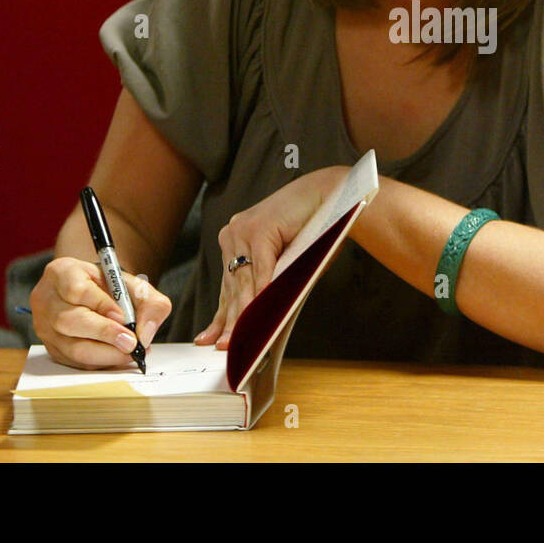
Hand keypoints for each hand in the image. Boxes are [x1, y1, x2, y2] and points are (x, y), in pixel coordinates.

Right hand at [30, 256, 171, 368]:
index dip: (102, 305)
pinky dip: (99, 363)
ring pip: (71, 347)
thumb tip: (145, 332)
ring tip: (129, 352)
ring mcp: (44, 325)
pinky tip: (117, 357)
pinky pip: (73, 362)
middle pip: (69, 321)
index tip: (124, 318)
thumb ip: (148, 302)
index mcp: (62, 273)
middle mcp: (46, 299)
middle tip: (131, 343)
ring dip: (105, 354)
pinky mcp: (50, 347)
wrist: (95, 293)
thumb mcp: (134, 284)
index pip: (77, 290)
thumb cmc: (110, 287)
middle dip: (104, 334)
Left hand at [195, 165, 347, 348]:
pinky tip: (258, 313)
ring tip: (240, 339)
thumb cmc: (314, 228)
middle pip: (232, 285)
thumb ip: (271, 282)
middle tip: (224, 348)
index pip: (227, 285)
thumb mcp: (286, 261)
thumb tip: (260, 317)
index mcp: (235, 240)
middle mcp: (233, 234)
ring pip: (243, 280)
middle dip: (229, 320)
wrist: (333, 195)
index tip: (210, 339)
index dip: (221, 314)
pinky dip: (260, 292)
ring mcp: (244, 229)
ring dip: (243, 313)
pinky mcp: (260, 228)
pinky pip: (260, 268)